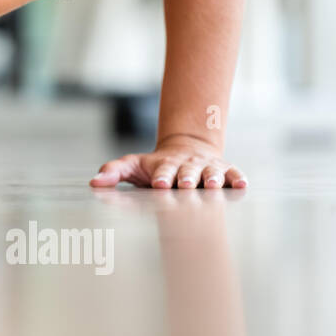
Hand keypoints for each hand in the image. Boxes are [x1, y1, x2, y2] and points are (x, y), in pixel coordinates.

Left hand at [89, 135, 246, 189]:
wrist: (186, 148)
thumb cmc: (155, 166)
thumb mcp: (132, 165)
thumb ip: (113, 172)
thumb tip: (94, 183)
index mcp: (164, 165)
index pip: (162, 171)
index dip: (161, 177)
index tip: (159, 185)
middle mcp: (186, 166)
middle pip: (186, 172)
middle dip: (185, 178)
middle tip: (184, 186)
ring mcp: (206, 168)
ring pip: (210, 172)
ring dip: (212, 179)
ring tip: (213, 186)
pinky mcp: (223, 170)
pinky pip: (232, 173)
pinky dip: (236, 178)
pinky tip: (241, 184)